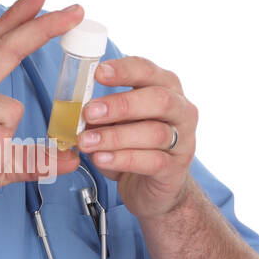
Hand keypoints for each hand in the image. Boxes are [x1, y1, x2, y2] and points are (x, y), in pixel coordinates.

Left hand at [75, 56, 197, 220]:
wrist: (154, 189)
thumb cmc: (137, 147)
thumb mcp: (118, 124)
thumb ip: (102, 114)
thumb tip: (75, 112)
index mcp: (165, 88)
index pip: (148, 71)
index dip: (124, 70)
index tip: (98, 73)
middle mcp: (181, 110)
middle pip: (159, 99)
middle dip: (121, 104)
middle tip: (89, 112)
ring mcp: (183, 140)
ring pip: (154, 133)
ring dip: (115, 136)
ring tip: (87, 141)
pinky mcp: (175, 169)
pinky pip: (152, 161)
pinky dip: (123, 159)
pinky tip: (101, 158)